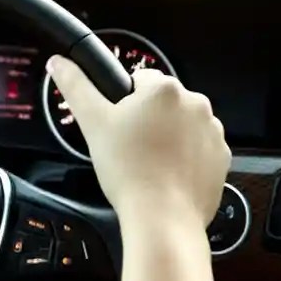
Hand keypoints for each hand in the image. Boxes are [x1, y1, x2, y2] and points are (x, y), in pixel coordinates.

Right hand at [48, 55, 229, 227]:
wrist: (162, 219)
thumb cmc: (127, 169)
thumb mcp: (93, 123)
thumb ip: (75, 86)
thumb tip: (58, 62)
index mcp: (165, 88)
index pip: (140, 81)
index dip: (125, 104)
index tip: (120, 128)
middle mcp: (196, 102)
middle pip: (163, 103)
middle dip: (149, 120)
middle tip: (131, 148)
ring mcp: (213, 131)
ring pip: (183, 125)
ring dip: (169, 137)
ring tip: (150, 164)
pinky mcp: (222, 157)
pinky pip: (200, 149)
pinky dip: (187, 158)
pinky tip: (169, 175)